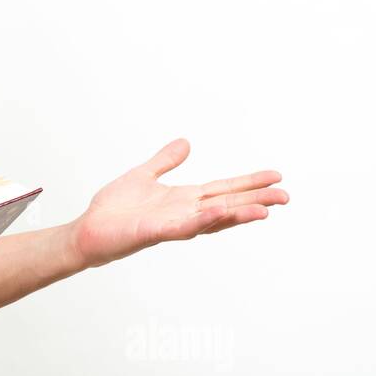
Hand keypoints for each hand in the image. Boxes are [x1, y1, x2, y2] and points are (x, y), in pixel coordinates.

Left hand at [69, 138, 288, 267]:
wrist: (88, 230)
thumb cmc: (114, 209)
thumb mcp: (144, 176)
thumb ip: (165, 161)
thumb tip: (185, 142)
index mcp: (184, 200)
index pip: (224, 190)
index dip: (249, 183)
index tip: (275, 176)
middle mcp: (184, 214)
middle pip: (227, 206)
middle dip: (256, 201)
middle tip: (286, 196)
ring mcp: (172, 225)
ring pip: (212, 220)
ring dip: (237, 215)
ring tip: (265, 209)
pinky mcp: (154, 232)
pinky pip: (182, 227)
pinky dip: (201, 220)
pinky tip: (217, 212)